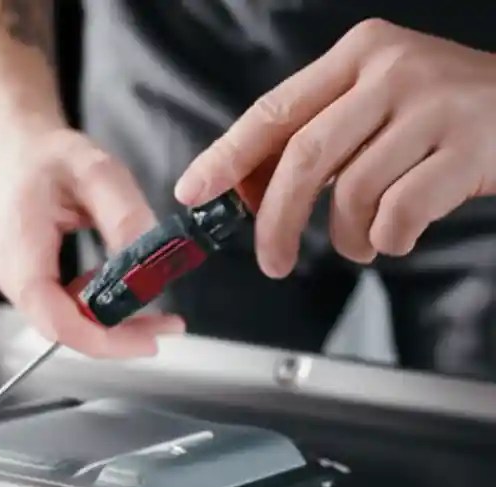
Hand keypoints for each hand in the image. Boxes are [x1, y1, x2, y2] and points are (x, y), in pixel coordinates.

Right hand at [0, 129, 185, 356]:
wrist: (10, 147)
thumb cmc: (44, 155)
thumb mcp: (95, 170)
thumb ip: (124, 215)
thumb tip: (151, 261)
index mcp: (21, 254)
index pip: (59, 321)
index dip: (105, 341)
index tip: (150, 341)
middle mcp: (13, 278)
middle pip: (66, 330)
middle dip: (118, 336)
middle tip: (169, 326)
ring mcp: (18, 282)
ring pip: (68, 323)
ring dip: (112, 323)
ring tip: (157, 312)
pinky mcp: (29, 281)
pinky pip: (65, 308)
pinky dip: (99, 306)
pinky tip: (125, 287)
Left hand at [176, 19, 495, 277]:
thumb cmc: (446, 113)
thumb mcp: (378, 101)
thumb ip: (318, 134)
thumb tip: (242, 189)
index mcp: (360, 53)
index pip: (275, 110)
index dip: (228, 156)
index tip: (194, 191)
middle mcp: (394, 71)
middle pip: (304, 158)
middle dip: (275, 219)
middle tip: (270, 259)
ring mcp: (436, 107)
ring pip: (352, 192)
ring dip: (345, 236)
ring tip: (360, 243)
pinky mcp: (471, 149)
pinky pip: (400, 213)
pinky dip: (387, 240)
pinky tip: (394, 238)